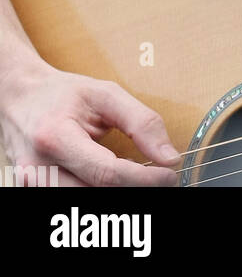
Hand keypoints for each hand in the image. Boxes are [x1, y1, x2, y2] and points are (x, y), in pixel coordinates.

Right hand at [0, 58, 180, 186]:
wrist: (19, 97)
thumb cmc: (63, 94)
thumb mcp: (106, 95)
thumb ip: (140, 122)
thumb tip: (168, 155)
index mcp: (55, 137)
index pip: (106, 173)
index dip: (143, 179)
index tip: (169, 175)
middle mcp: (38, 169)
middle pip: (96, 193)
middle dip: (134, 188)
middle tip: (160, 178)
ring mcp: (31, 185)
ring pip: (84, 202)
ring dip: (116, 191)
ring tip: (137, 176)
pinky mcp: (31, 192)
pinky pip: (72, 199)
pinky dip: (96, 191)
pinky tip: (111, 180)